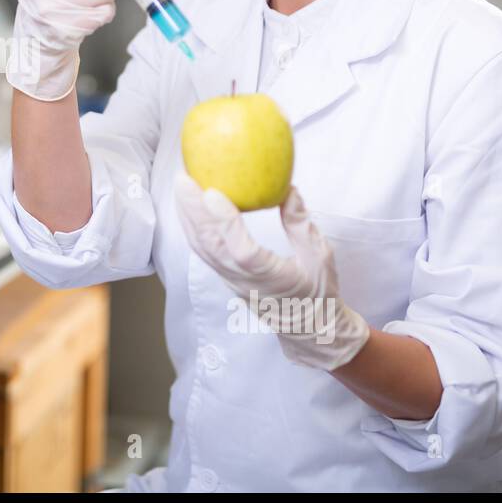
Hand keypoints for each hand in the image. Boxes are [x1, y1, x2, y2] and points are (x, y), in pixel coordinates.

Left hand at [173, 175, 369, 371]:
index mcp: (272, 278)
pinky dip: (192, 225)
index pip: (242, 252)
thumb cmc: (317, 290)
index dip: (226, 223)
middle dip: (193, 211)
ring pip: (201, 248)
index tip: (213, 194)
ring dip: (187, 215)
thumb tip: (288, 189)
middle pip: (211, 246)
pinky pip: (202, 250)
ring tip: (181, 184)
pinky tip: (189, 204)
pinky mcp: (224, 276)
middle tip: (184, 177)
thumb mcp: (320, 256)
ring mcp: (230, 280)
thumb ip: (301, 224)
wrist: (307, 325)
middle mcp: (244, 281)